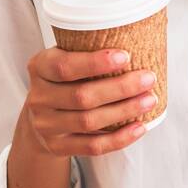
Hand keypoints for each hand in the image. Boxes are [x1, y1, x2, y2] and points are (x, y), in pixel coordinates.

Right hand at [22, 46, 158, 156]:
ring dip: (124, 111)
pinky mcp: (57, 147)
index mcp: (39, 67)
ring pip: (89, 122)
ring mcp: (45, 125)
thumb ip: (87, 51)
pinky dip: (119, 138)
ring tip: (149, 100)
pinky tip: (139, 127)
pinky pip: (92, 146)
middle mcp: (38, 98)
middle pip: (82, 96)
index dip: (95, 63)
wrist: (41, 118)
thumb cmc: (65, 80)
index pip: (64, 66)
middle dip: (120, 88)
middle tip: (148, 79)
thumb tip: (139, 40)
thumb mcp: (65, 58)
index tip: (125, 57)